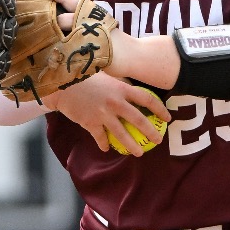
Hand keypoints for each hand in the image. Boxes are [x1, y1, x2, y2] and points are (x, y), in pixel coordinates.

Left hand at [36, 0, 175, 86]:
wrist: (131, 52)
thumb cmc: (111, 39)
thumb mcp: (95, 24)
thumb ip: (80, 22)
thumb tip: (63, 21)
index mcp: (87, 10)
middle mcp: (87, 17)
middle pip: (61, 17)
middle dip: (51, 23)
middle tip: (39, 26)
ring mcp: (90, 31)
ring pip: (66, 31)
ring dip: (57, 38)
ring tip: (51, 45)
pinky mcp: (92, 45)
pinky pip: (72, 47)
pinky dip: (64, 51)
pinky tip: (59, 56)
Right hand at [49, 72, 169, 153]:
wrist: (62, 84)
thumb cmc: (85, 77)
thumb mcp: (107, 77)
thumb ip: (120, 85)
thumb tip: (133, 90)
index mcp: (121, 88)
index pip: (147, 99)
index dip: (159, 109)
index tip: (167, 118)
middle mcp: (115, 102)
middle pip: (138, 120)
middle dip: (151, 132)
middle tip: (157, 140)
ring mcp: (102, 114)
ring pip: (121, 134)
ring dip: (131, 145)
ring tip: (138, 153)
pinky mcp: (90, 123)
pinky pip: (100, 138)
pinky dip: (104, 144)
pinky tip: (106, 148)